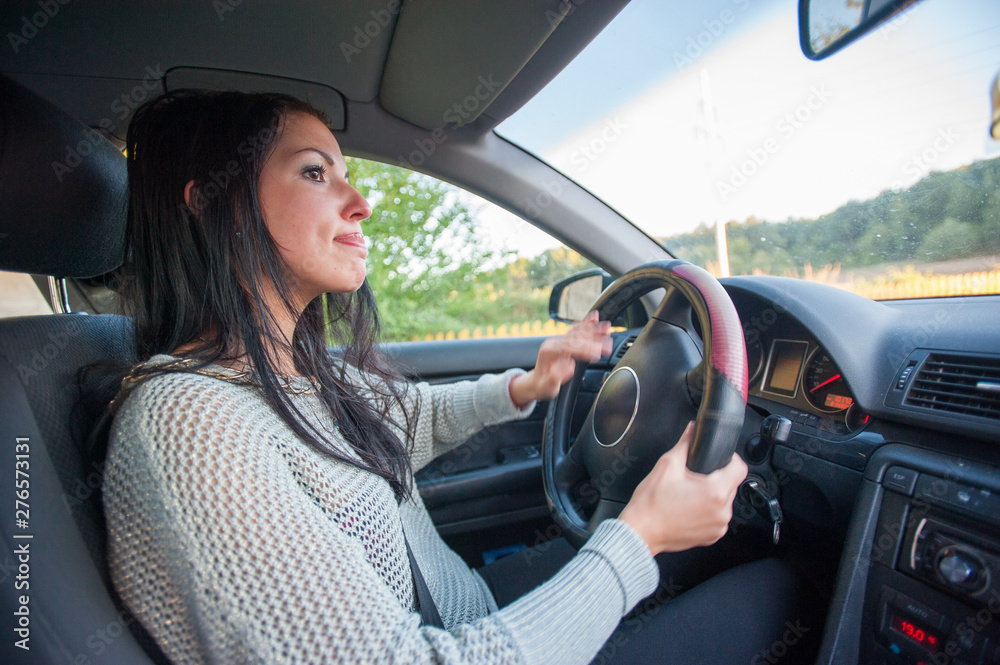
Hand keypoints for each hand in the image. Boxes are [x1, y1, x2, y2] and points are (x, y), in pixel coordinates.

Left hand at [508, 311, 611, 405]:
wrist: (536, 383)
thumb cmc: (542, 386)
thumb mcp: (546, 387)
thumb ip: (555, 377)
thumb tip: (567, 367)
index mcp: (549, 352)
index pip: (569, 348)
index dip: (584, 350)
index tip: (597, 353)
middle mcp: (553, 343)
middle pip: (575, 338)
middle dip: (593, 340)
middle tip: (608, 344)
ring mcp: (558, 341)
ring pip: (577, 332)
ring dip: (593, 329)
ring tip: (607, 326)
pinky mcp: (563, 341)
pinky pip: (576, 331)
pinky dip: (587, 324)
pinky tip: (595, 318)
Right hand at [619, 422, 747, 555]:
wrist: (640, 531)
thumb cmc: (651, 504)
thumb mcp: (667, 465)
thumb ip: (685, 444)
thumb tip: (692, 430)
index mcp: (715, 492)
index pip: (740, 468)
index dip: (730, 458)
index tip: (719, 458)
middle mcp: (722, 512)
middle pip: (732, 484)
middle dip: (717, 477)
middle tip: (694, 478)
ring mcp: (718, 526)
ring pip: (725, 501)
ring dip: (713, 495)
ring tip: (690, 495)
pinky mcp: (712, 536)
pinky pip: (718, 517)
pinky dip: (708, 511)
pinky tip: (690, 508)